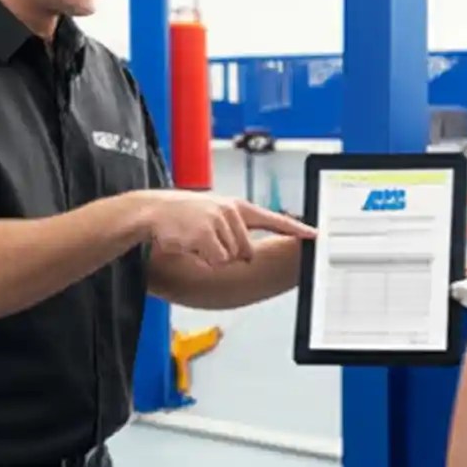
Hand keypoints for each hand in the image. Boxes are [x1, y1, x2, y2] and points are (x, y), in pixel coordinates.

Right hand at [138, 191, 316, 267]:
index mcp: (236, 206)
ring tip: (195, 239)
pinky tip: (191, 245)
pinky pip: (216, 260)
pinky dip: (203, 259)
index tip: (315, 235)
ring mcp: (219, 221)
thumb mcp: (212, 212)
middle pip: (246, 251)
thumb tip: (247, 253)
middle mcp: (232, 211)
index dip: (295, 228)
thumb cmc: (181, 215)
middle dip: (228, 253)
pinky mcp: (207, 233)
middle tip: (206, 241)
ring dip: (212, 256)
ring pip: (230, 258)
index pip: (273, 218)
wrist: (151, 212)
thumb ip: (234, 226)